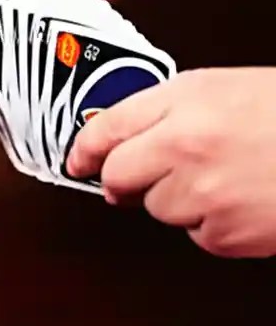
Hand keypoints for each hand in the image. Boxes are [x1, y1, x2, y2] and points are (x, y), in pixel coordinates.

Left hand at [66, 67, 275, 257]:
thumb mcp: (228, 89)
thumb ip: (167, 111)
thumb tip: (116, 142)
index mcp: (189, 102)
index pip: (106, 130)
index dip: (85, 149)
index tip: (78, 160)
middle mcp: (188, 148)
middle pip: (119, 179)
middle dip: (129, 181)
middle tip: (157, 174)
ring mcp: (204, 196)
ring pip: (159, 210)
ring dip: (181, 201)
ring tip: (230, 178)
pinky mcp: (224, 235)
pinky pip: (196, 235)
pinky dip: (215, 224)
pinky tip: (247, 200)